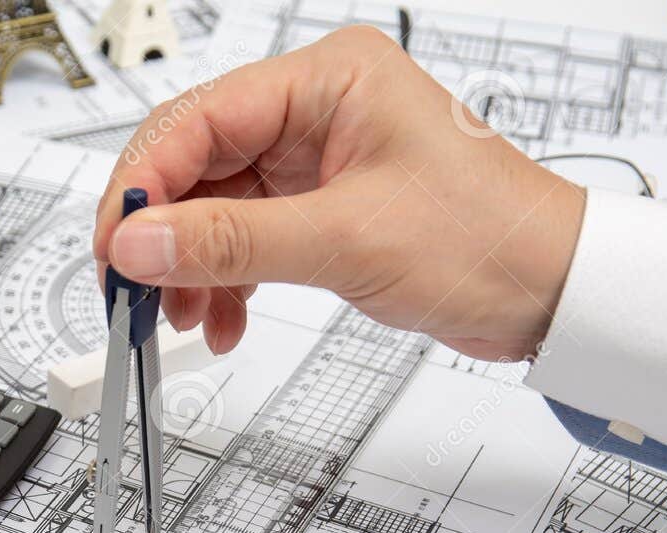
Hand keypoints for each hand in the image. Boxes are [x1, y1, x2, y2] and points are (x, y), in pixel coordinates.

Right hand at [94, 26, 585, 360]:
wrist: (551, 289)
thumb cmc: (487, 237)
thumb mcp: (344, 241)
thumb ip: (231, 243)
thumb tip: (140, 244)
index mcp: (327, 79)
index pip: (197, 120)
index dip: (145, 186)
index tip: (115, 248)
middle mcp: (316, 109)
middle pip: (197, 163)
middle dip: (161, 234)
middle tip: (129, 290)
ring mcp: (316, 157)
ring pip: (214, 206)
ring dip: (190, 266)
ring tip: (178, 318)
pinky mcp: (321, 203)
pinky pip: (245, 236)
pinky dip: (225, 280)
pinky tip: (222, 319)